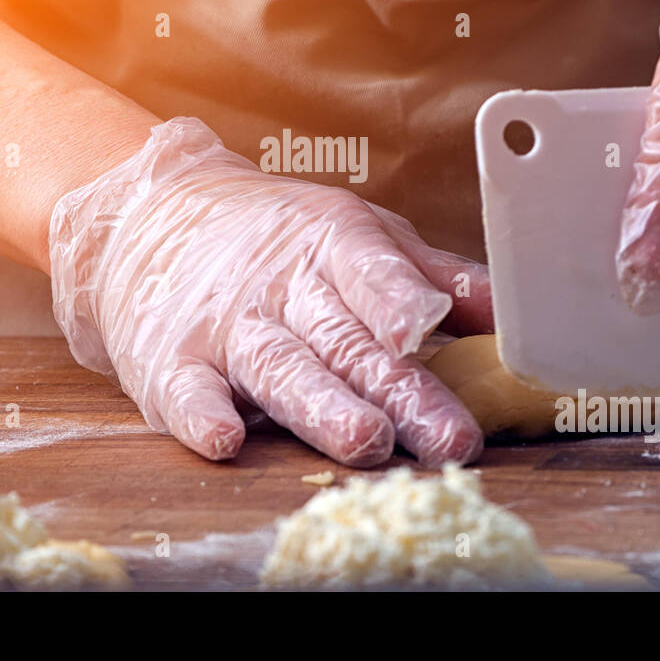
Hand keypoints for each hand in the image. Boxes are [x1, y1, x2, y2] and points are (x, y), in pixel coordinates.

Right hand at [49, 117, 485, 466]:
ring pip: (279, 367)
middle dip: (399, 390)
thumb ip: (427, 275)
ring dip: (320, 405)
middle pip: (344, 340)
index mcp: (331, 245)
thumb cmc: (275, 238)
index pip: (371, 271)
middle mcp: (280, 287)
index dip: (400, 298)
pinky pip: (188, 389)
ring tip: (364, 439)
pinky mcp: (172, 361)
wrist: (149, 221)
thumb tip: (510, 309)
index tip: (429, 327)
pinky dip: (203, 414)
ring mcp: (225, 326)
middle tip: (447, 436)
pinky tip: (226, 439)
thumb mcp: (354, 235)